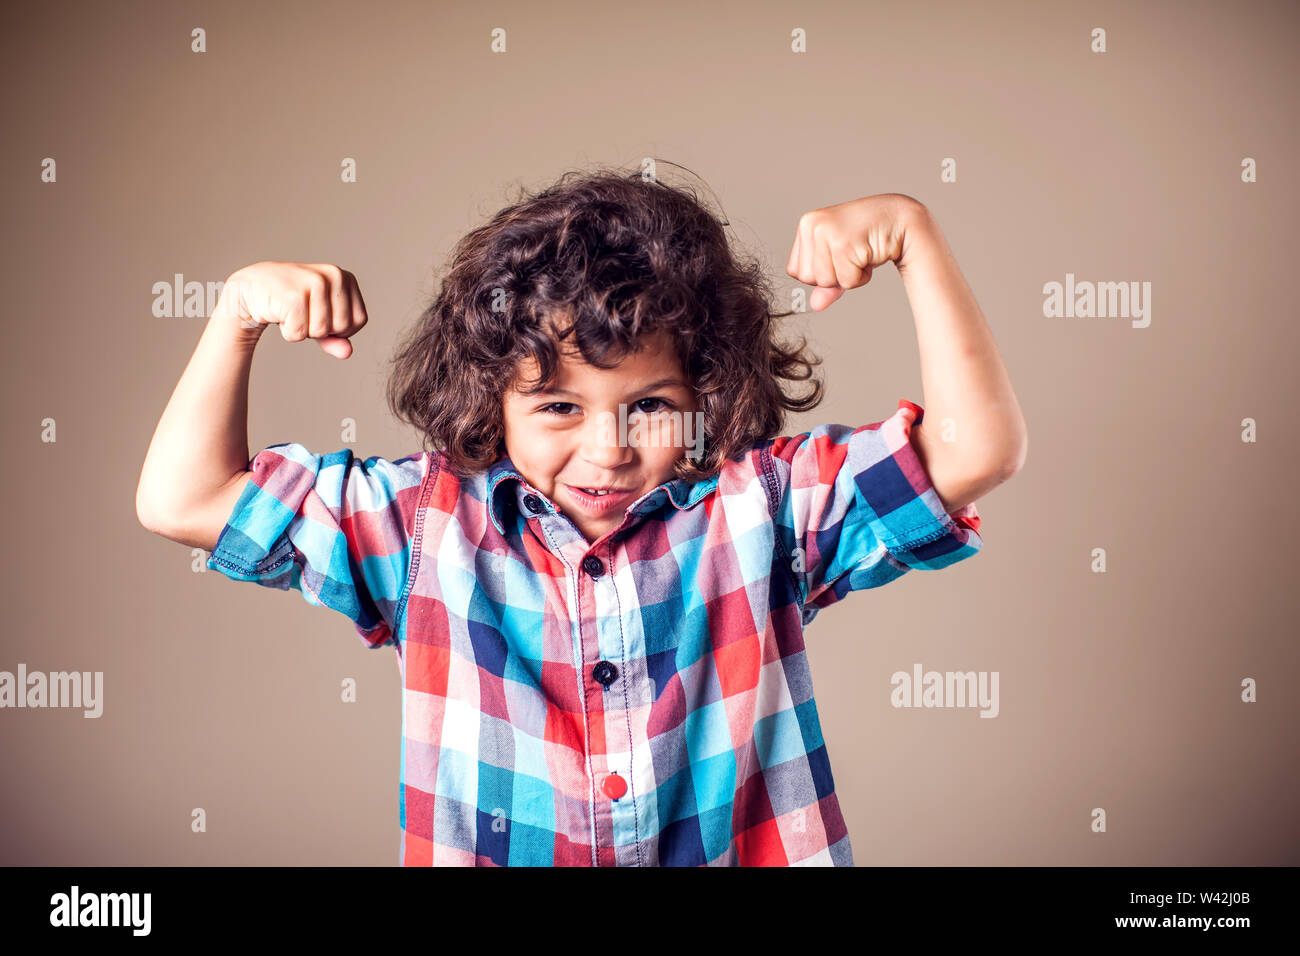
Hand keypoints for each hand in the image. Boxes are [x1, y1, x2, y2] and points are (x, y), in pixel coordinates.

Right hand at [213, 261, 367, 358]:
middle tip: (302, 312)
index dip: (339, 329)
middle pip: (342, 327)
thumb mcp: (319, 319)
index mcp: (345, 278)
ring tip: (291, 311)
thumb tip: (347, 352)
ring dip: (302, 330)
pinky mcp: (294, 295)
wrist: (251, 289)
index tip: (319, 315)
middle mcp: (334, 275)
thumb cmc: (291, 304)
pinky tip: (279, 313)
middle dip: (320, 330)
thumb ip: (337, 337)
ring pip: (321, 331)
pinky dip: (288, 332)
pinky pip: (299, 333)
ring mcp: (315, 283)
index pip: (359, 321)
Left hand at [786, 193, 922, 310]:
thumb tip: (815, 305)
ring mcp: (827, 233)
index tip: (839, 255)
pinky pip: (846, 281)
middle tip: (852, 253)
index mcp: (807, 225)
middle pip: (807, 279)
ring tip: (861, 253)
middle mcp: (812, 226)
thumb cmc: (869, 237)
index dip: (819, 273)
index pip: (796, 272)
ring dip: (848, 276)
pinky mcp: (843, 244)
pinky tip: (870, 254)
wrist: (900, 219)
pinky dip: (861, 277)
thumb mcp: (841, 258)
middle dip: (833, 276)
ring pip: (825, 282)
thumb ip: (825, 283)